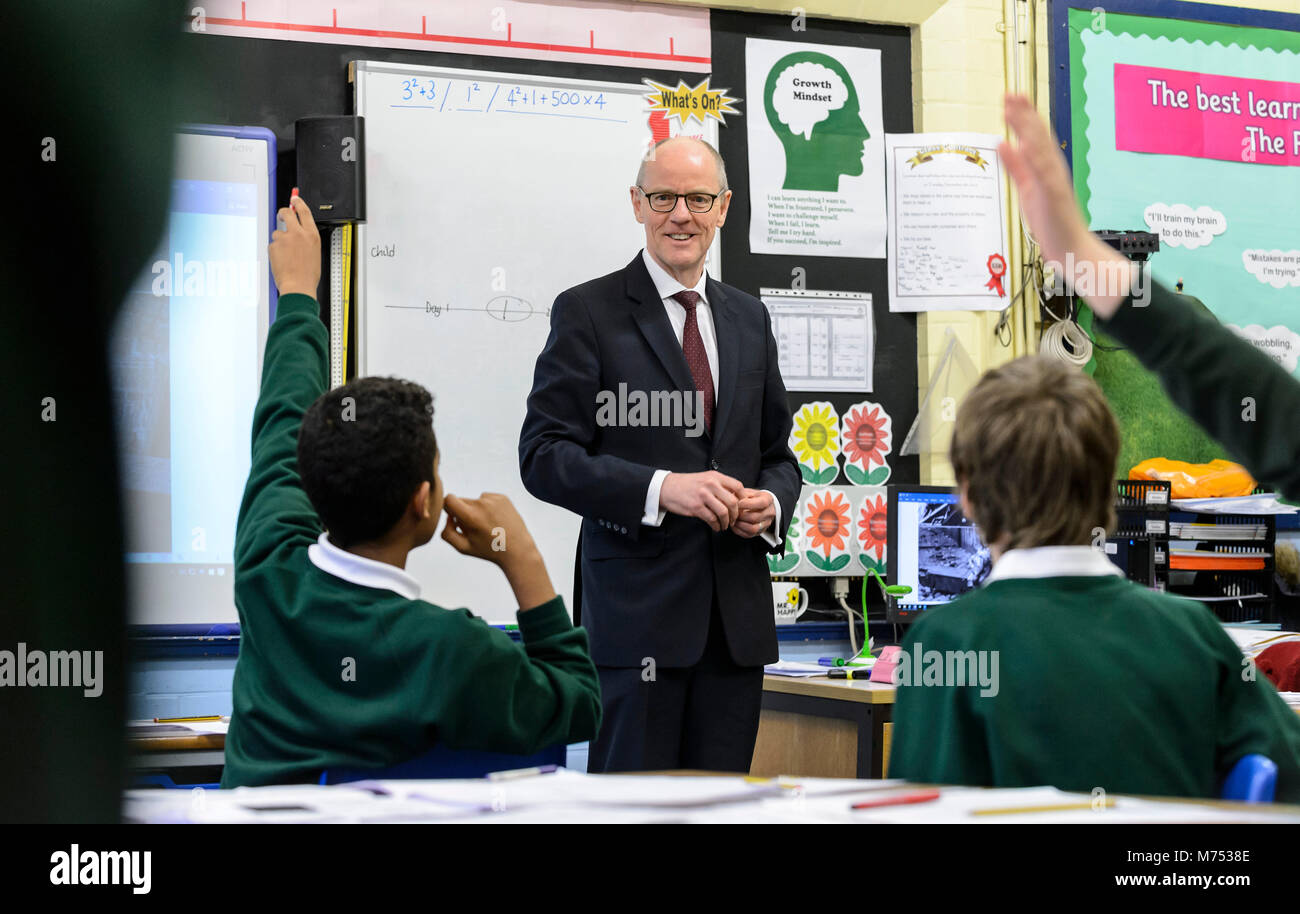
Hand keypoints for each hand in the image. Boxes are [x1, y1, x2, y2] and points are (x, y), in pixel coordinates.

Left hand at [268, 195, 320, 298]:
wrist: (298, 286)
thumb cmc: (308, 274)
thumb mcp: (314, 253)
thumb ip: (306, 239)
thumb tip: (299, 231)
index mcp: (312, 235)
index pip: (304, 211)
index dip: (298, 202)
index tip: (294, 198)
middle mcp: (298, 234)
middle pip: (287, 212)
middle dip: (283, 211)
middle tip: (281, 214)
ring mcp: (285, 239)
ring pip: (278, 233)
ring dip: (279, 241)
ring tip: (286, 256)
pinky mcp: (274, 246)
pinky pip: (273, 245)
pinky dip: (275, 252)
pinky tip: (281, 261)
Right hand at [441, 493, 554, 609]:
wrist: (517, 549)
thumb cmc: (489, 550)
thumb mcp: (463, 548)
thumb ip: (447, 533)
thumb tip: (449, 517)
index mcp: (471, 516)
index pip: (448, 499)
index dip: (447, 507)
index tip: (452, 516)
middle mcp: (482, 504)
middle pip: (461, 501)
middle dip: (463, 512)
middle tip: (474, 528)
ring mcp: (494, 499)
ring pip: (475, 500)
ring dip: (476, 510)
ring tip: (488, 526)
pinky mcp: (503, 497)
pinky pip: (487, 498)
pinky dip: (488, 507)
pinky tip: (496, 520)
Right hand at [660, 471, 742, 531]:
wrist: (667, 488)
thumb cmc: (687, 484)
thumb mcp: (705, 478)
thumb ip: (720, 485)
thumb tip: (736, 497)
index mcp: (715, 476)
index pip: (737, 487)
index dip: (743, 498)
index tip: (742, 507)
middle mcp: (710, 484)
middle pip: (732, 502)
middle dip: (736, 514)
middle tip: (734, 520)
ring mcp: (703, 496)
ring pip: (723, 512)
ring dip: (726, 522)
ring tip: (724, 526)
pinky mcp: (696, 507)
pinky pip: (712, 519)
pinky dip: (716, 526)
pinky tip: (716, 527)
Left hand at [730, 488, 775, 538]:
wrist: (761, 505)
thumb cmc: (753, 497)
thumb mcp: (749, 492)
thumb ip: (742, 494)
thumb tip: (732, 500)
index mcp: (768, 500)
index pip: (761, 503)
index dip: (747, 504)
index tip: (737, 503)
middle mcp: (770, 513)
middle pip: (755, 517)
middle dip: (741, 516)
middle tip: (732, 513)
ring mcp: (766, 524)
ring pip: (753, 528)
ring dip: (740, 525)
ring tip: (732, 519)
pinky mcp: (760, 532)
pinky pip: (749, 535)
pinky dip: (739, 531)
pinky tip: (734, 525)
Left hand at [999, 95, 1130, 317]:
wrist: (1071, 250)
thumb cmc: (1052, 223)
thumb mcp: (1028, 189)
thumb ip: (1017, 166)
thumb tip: (1004, 143)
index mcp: (1046, 168)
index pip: (1034, 137)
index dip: (1022, 116)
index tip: (1010, 97)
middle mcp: (1053, 171)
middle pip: (1039, 137)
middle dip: (1025, 114)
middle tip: (1012, 92)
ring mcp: (1055, 182)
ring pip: (1042, 149)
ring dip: (1028, 127)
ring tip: (1015, 108)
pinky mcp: (1055, 198)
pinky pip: (1044, 176)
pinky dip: (1034, 159)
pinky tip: (1022, 144)